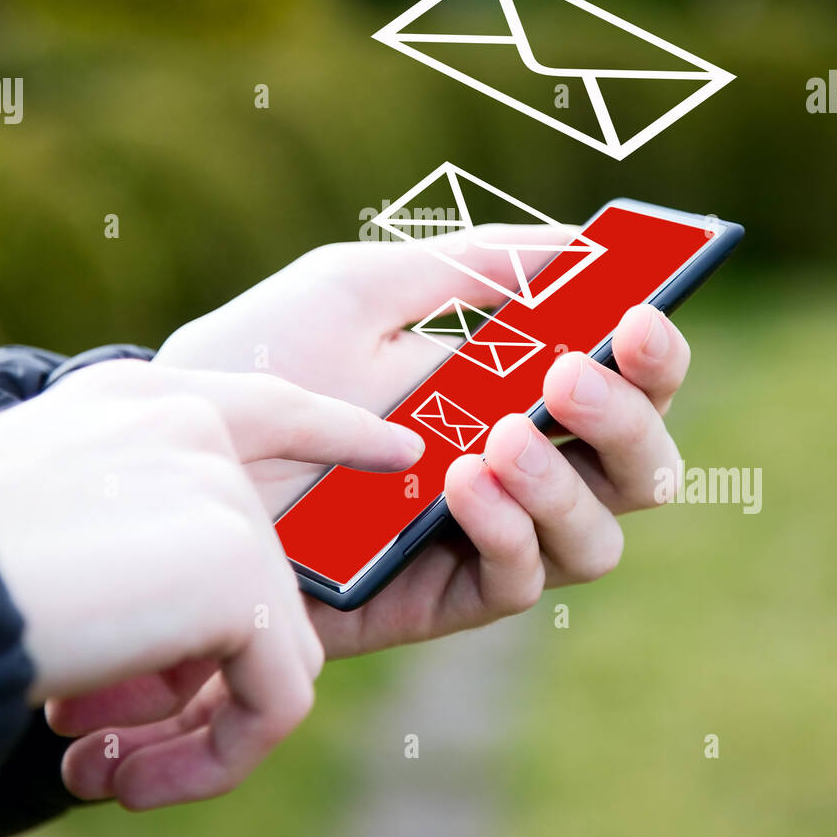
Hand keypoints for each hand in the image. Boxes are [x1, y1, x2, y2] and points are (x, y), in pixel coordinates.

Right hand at [0, 358, 422, 806]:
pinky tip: (126, 776)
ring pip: (279, 644)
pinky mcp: (235, 571)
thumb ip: (141, 536)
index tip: (396, 451)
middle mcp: (188, 430)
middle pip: (267, 571)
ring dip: (203, 724)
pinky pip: (279, 696)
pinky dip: (218, 755)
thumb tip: (213, 630)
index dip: (338, 428)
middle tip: (111, 737)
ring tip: (105, 763)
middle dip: (206, 669)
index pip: (269, 404)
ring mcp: (219, 494)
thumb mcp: (47, 520)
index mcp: (138, 407)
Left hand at [156, 232, 690, 656]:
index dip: (653, 354)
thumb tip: (575, 242)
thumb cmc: (268, 359)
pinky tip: (463, 482)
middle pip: (640, 466)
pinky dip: (506, 530)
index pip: (623, 381)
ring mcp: (485, 535)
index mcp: (514, 388)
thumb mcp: (359, 290)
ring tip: (502, 435)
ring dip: (567, 482)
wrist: (182, 444)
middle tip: (571, 375)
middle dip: (627, 418)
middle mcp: (519, 465)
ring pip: (599, 535)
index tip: (639, 312)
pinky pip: (517, 581)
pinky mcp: (440, 594)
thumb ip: (467, 265)